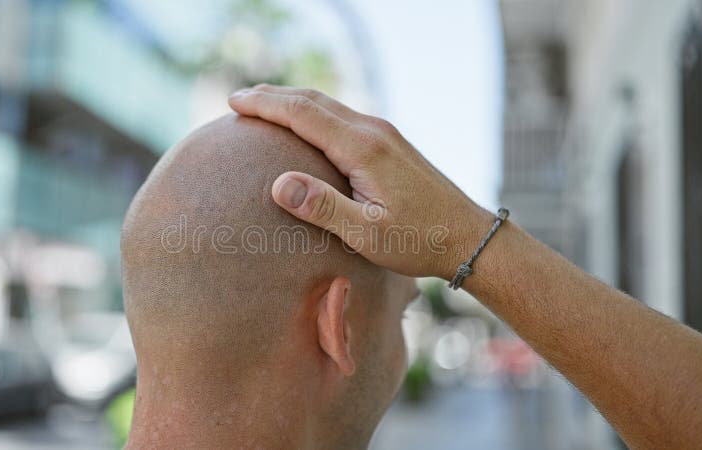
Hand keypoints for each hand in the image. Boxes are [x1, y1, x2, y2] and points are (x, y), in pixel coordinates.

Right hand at [228, 84, 492, 278]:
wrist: (468, 236)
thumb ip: (323, 208)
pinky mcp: (391, 144)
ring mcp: (385, 134)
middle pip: (315, 101)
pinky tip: (308, 126)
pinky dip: (315, 114)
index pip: (303, 114)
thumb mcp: (367, 234)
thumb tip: (278, 185)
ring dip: (294, 102)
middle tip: (239, 99)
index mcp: (363, 148)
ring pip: (330, 106)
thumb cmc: (418, 240)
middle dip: (274, 96)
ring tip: (265, 105)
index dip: (266, 105)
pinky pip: (344, 118)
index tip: (234, 102)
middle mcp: (374, 131)